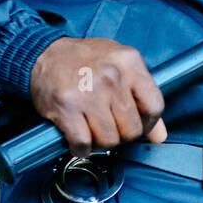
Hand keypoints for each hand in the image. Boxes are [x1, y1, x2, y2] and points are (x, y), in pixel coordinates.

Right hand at [29, 36, 166, 158]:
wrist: (44, 54)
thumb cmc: (85, 60)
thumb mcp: (119, 66)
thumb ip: (142, 96)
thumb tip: (159, 136)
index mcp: (129, 62)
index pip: (155, 106)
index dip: (148, 124)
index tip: (138, 125)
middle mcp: (111, 76)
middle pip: (132, 129)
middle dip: (122, 135)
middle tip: (109, 126)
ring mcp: (88, 92)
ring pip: (109, 140)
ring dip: (100, 142)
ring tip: (92, 130)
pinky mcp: (66, 108)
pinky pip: (83, 143)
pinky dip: (81, 148)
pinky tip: (78, 138)